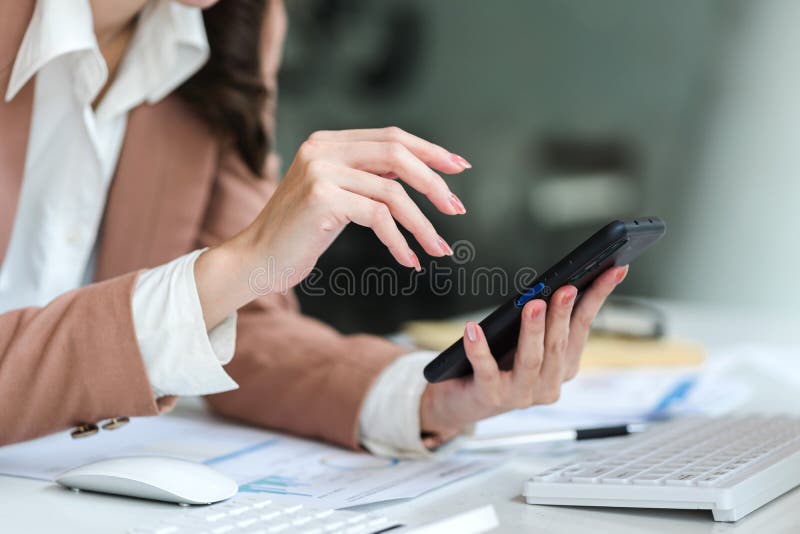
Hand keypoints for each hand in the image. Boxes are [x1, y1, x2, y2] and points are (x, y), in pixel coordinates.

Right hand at [195, 127, 470, 327]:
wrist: (254, 260)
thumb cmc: (296, 235)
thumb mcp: (334, 196)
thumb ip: (365, 179)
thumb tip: (417, 177)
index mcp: (327, 143)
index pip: (391, 136)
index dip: (429, 150)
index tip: (458, 167)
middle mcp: (323, 150)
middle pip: (397, 154)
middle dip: (434, 182)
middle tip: (456, 208)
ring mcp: (321, 171)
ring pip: (393, 191)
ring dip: (423, 223)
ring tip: (438, 247)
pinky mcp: (322, 199)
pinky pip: (379, 217)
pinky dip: (400, 241)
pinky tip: (408, 259)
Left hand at [418, 265, 628, 445]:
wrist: (465, 401)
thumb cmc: (500, 363)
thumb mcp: (528, 342)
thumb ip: (543, 320)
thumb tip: (556, 282)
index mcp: (564, 367)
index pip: (583, 326)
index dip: (597, 297)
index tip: (612, 271)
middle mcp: (548, 384)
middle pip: (558, 344)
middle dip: (563, 314)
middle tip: (566, 288)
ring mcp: (521, 394)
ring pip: (531, 359)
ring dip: (533, 331)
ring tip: (532, 305)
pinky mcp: (490, 396)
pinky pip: (486, 370)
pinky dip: (480, 349)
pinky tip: (472, 329)